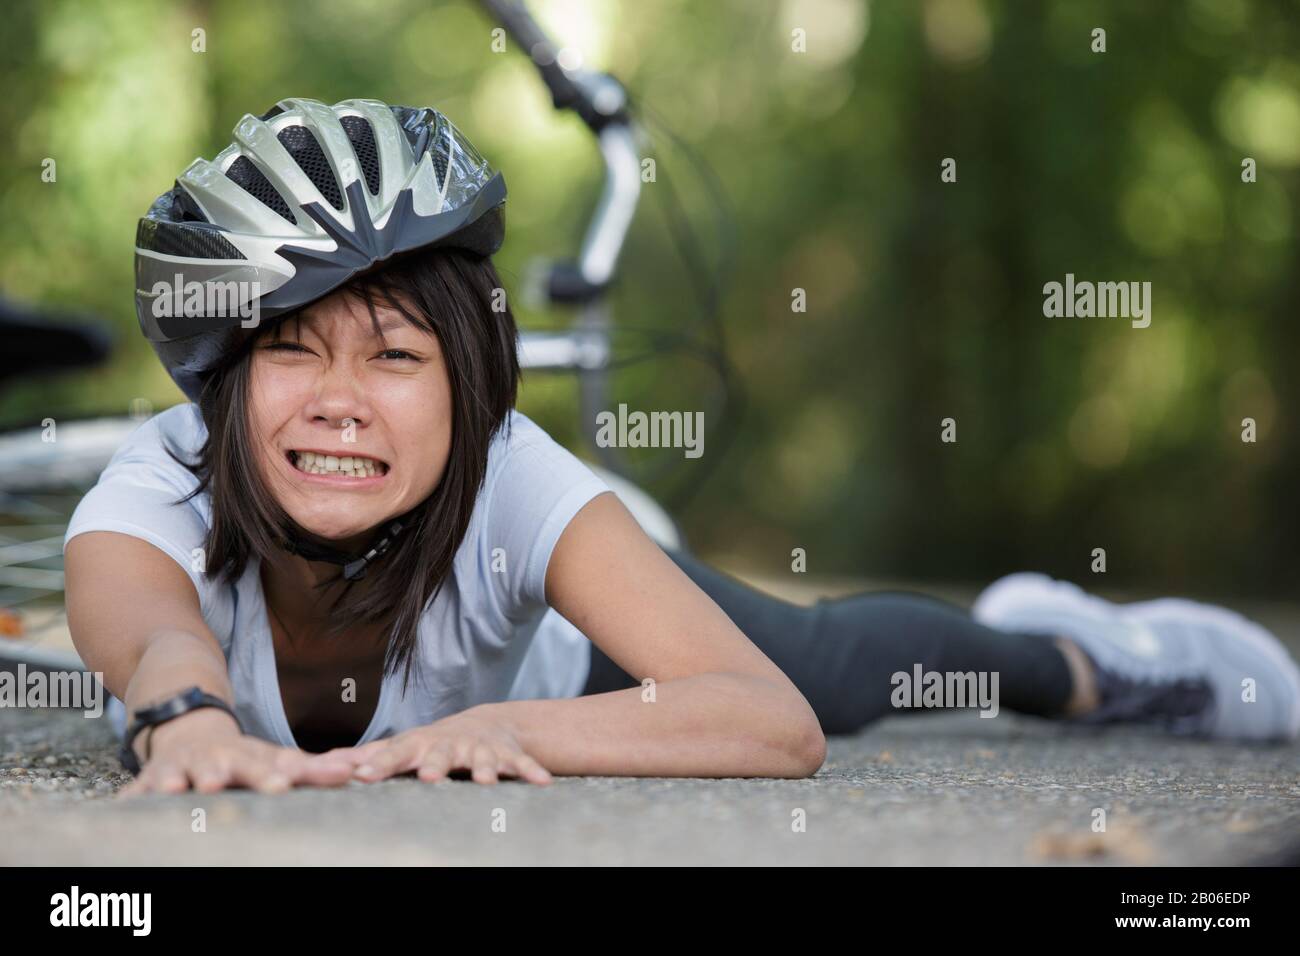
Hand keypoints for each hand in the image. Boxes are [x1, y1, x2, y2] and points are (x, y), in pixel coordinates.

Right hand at [119, 709, 355, 795]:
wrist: (190, 727)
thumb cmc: (241, 757)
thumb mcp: (276, 760)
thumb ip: (314, 770)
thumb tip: (357, 773)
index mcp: (247, 759)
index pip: (263, 767)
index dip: (271, 776)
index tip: (282, 785)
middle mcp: (215, 761)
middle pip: (221, 768)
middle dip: (221, 774)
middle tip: (219, 783)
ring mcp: (182, 767)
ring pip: (179, 773)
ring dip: (175, 779)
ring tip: (172, 787)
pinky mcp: (153, 776)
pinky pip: (140, 787)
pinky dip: (134, 794)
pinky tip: (125, 805)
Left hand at [327, 706, 552, 785]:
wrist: (484, 724)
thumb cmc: (432, 744)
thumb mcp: (403, 747)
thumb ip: (368, 757)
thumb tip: (324, 764)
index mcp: (419, 745)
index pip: (394, 754)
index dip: (379, 765)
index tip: (362, 776)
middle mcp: (449, 745)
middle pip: (440, 756)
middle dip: (435, 766)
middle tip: (429, 778)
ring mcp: (480, 748)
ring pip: (482, 759)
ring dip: (484, 769)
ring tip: (485, 780)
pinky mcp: (507, 754)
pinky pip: (521, 764)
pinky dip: (531, 771)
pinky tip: (543, 784)